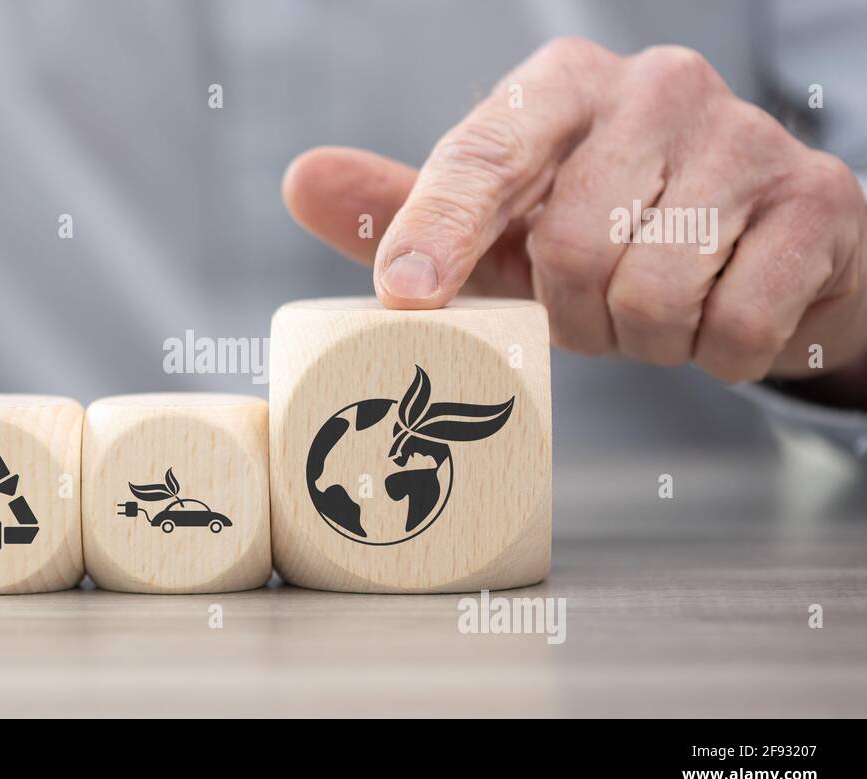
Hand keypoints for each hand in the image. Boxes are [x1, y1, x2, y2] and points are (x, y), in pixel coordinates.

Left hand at [283, 38, 866, 386]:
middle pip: (571, 247)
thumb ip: (406, 209)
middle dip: (573, 312)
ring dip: (642, 338)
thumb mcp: (500, 227)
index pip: (485, 154)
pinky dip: (714, 352)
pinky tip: (717, 317)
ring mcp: (750, 139)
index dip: (442, 227)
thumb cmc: (608, 237)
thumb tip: (302, 180)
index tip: (408, 292)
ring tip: (654, 309)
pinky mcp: (819, 201)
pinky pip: (736, 324)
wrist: (756, 254)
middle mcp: (658, 89)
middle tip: (594, 305)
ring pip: (652, 292)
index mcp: (563, 88)